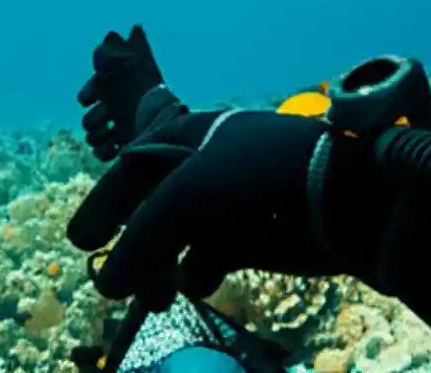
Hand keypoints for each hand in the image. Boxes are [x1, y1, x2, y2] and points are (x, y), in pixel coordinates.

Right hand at [67, 109, 368, 306]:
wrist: (350, 196)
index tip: (80, 241)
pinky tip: (195, 283)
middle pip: (156, 206)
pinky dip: (202, 268)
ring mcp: (238, 198)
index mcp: (188, 134)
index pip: (131, 168)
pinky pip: (217, 252)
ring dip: (163, 265)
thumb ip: (141, 238)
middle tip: (114, 284)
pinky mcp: (262, 232)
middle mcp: (210, 162)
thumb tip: (106, 282)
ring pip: (184, 235)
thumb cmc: (259, 175)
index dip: (104, 203)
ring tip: (154, 296)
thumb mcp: (187, 196)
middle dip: (134, 245)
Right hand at [77, 25, 173, 160]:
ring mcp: (115, 130)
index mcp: (112, 91)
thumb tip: (135, 26)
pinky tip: (117, 147)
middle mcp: (111, 111)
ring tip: (114, 134)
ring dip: (99, 136)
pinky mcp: (122, 147)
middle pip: (89, 120)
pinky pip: (101, 152)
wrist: (169, 116)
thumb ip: (136, 50)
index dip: (87, 95)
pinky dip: (105, 152)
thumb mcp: (145, 66)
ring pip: (92, 137)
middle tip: (109, 117)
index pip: (88, 93)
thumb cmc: (152, 88)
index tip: (89, 98)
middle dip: (95, 119)